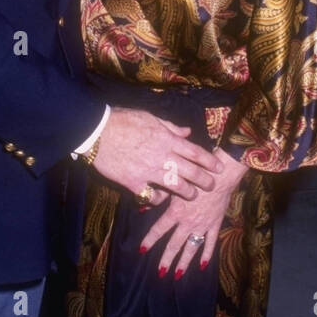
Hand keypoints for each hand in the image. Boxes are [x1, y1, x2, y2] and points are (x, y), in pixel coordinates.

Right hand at [93, 107, 222, 200]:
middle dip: (204, 180)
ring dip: (187, 192)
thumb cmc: (123, 120)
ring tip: (193, 196)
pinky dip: (157, 199)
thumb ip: (171, 127)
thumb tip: (187, 131)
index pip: (195, 152)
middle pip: (191, 172)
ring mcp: (148, 171)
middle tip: (212, 186)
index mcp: (167, 139)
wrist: (97, 131)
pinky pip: (151, 196)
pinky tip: (160, 200)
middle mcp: (162, 156)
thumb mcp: (150, 117)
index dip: (210, 161)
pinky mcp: (133, 182)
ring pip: (176, 186)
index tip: (219, 168)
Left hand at [137, 147, 246, 279]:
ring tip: (177, 274)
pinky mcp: (215, 224)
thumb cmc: (195, 175)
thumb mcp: (175, 184)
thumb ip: (159, 197)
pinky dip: (207, 254)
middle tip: (160, 272)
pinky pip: (211, 242)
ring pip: (191, 247)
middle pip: (174, 244)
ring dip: (184, 262)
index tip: (142, 250)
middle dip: (166, 259)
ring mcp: (202, 225)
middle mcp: (188, 222)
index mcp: (176, 212)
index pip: (159, 229)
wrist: (220, 175)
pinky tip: (203, 265)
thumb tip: (142, 206)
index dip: (150, 240)